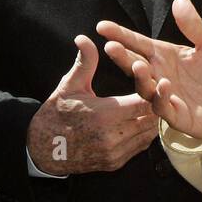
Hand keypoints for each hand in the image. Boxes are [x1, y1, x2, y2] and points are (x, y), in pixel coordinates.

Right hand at [25, 35, 156, 174]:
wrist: (43, 150)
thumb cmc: (56, 114)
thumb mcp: (69, 86)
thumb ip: (84, 62)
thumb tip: (84, 38)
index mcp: (104, 115)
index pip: (144, 103)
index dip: (154, 92)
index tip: (157, 81)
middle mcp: (113, 137)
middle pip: (151, 120)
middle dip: (155, 105)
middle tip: (159, 92)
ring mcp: (115, 153)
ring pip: (148, 135)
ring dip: (151, 120)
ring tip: (152, 105)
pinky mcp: (115, 163)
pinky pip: (139, 147)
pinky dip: (142, 134)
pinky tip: (139, 121)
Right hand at [97, 0, 201, 144]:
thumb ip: (193, 25)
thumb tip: (180, 0)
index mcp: (164, 56)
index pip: (137, 43)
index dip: (120, 34)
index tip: (102, 26)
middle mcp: (160, 75)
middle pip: (134, 64)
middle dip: (121, 56)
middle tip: (111, 46)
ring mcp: (166, 95)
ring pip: (144, 87)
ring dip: (139, 77)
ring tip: (137, 65)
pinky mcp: (177, 114)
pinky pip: (163, 107)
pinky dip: (160, 97)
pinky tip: (163, 85)